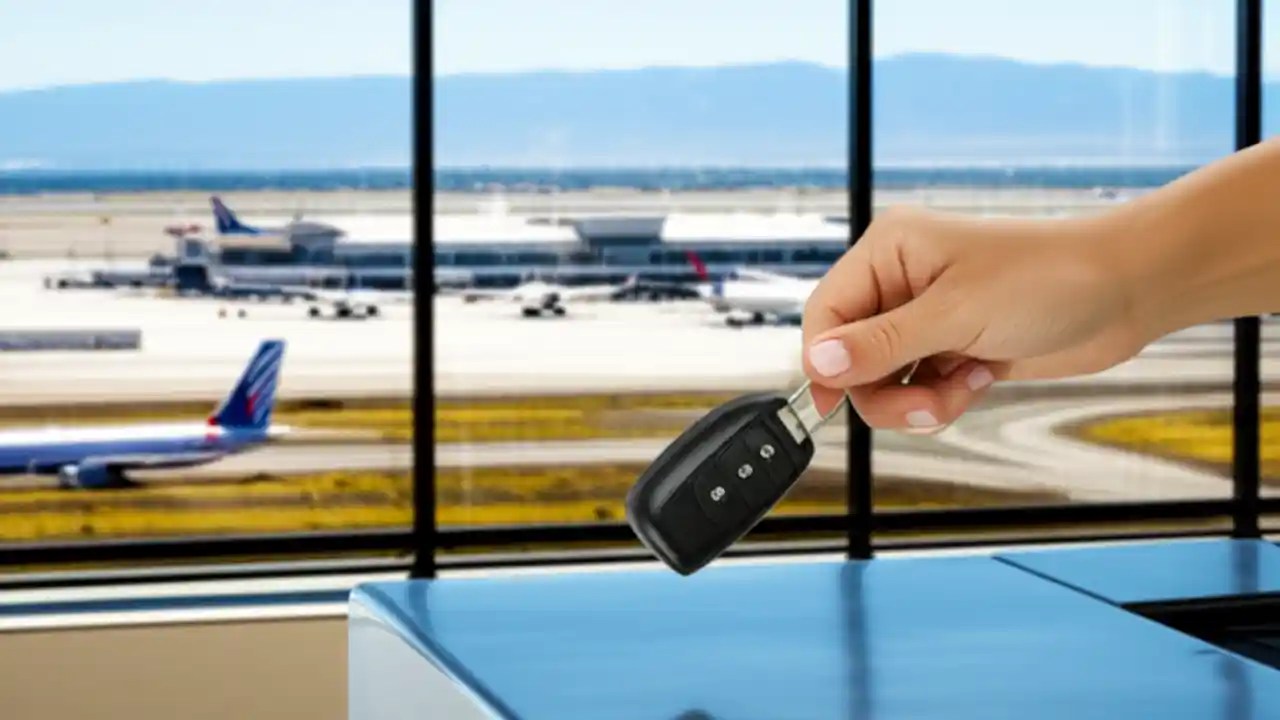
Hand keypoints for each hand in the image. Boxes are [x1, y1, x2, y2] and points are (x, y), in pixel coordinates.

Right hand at [800, 206, 1152, 431]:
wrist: (1125, 292)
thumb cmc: (1049, 278)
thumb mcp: (956, 314)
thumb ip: (882, 343)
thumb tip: (819, 363)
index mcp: (889, 252)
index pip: (826, 314)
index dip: (824, 361)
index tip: (831, 401)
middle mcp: (900, 282)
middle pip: (850, 356)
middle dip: (883, 391)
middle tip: (924, 405)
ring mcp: (926, 318)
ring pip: (882, 380)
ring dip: (916, 400)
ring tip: (959, 390)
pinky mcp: (951, 346)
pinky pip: (918, 389)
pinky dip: (941, 399)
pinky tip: (977, 380)